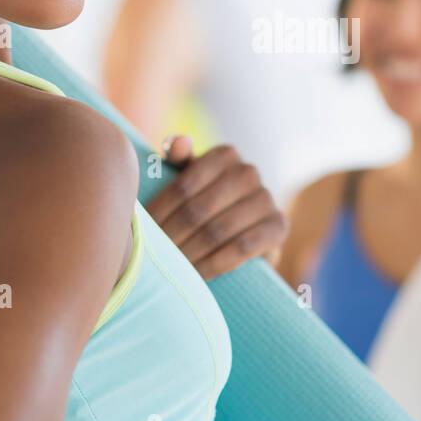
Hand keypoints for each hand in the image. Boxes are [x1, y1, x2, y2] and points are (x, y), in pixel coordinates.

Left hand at [145, 137, 287, 280]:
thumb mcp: (188, 180)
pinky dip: (216, 264)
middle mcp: (249, 172)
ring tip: (170, 270)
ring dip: (190, 254)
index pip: (183, 186)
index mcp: (224, 155)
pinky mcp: (279, 225)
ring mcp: (267, 198)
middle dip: (172, 238)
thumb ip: (178, 160)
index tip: (140, 235)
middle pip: (199, 210)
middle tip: (152, 259)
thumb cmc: (204, 201)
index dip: (160, 213)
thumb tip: (178, 142)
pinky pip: (243, 247)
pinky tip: (197, 277)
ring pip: (219, 230)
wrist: (243, 230)